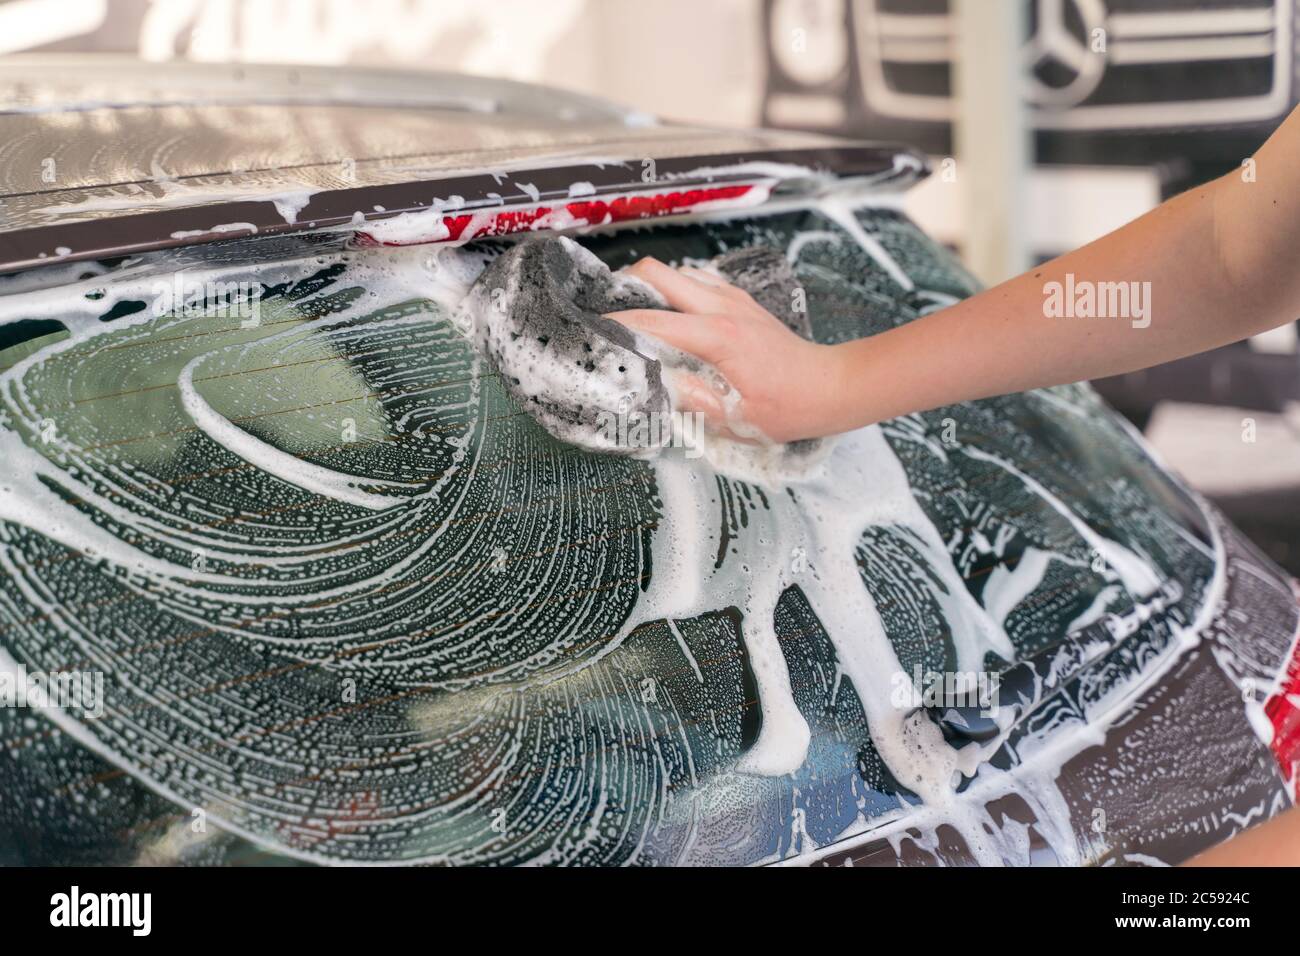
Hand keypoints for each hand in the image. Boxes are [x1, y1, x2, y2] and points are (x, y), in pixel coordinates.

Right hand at [605, 258, 842, 442]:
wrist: (831, 386)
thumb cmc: (789, 407)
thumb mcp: (735, 418)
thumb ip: (691, 401)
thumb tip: (655, 387)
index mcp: (718, 335)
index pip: (652, 320)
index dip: (616, 323)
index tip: (591, 328)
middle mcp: (722, 306)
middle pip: (659, 272)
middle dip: (625, 286)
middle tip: (607, 311)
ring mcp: (733, 299)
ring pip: (678, 273)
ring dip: (653, 287)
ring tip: (635, 315)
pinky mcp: (741, 301)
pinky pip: (699, 282)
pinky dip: (678, 291)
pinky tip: (673, 317)